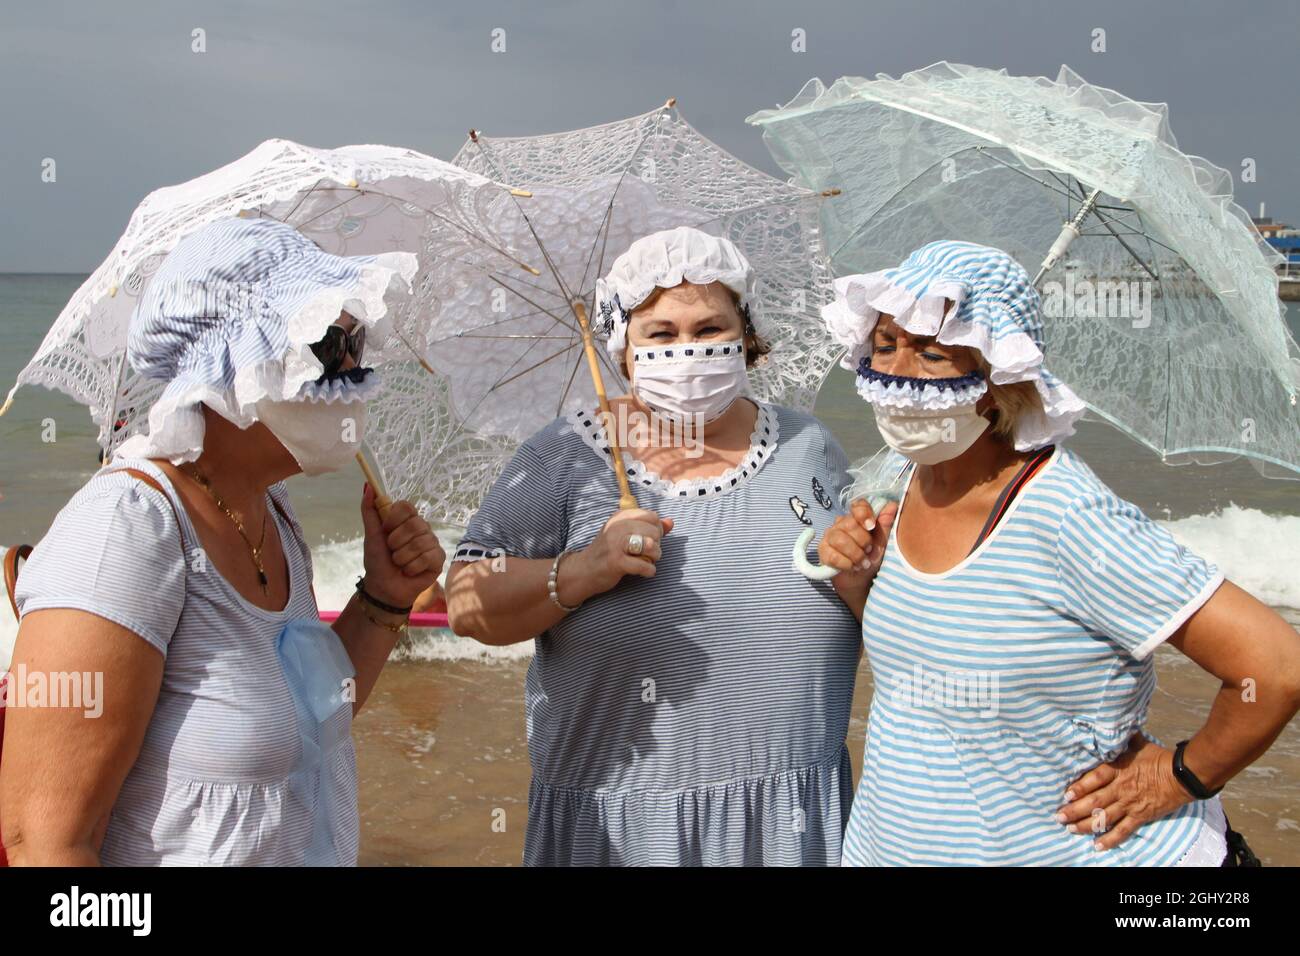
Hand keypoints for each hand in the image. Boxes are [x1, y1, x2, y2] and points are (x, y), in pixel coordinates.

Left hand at [360, 483, 444, 608]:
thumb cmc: (378, 561)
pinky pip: (428, 556)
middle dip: (397, 542)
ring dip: (403, 557)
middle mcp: (422, 528)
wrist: (384, 588)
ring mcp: (432, 543)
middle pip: (415, 524)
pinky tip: (410, 571)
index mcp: (406, 520)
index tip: (385, 531)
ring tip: (399, 564)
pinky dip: (413, 567)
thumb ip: (369, 511)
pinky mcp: (438, 558)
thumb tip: (367, 486)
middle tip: (392, 552)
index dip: (394, 519)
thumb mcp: (371, 535)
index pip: (406, 506)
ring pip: (421, 542)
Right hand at [566, 507, 673, 601]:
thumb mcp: (625, 534)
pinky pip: (644, 565)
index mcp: (620, 517)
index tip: (649, 539)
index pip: (651, 516)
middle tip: (648, 553)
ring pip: (650, 545)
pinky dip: (649, 570)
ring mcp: (615, 544)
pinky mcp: (616, 562)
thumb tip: (671, 522)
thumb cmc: (608, 552)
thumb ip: (649, 527)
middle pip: (654, 531)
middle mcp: (617, 527)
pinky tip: (645, 571)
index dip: (657, 529)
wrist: (583, 571)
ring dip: (655, 556)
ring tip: (648, 561)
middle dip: (657, 545)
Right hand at [819, 498, 897, 601]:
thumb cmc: (871, 559)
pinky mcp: (822, 551)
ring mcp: (829, 537)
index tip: (871, 526)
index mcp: (857, 519)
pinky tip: (851, 567)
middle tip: (868, 552)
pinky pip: (832, 555)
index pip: (857, 506)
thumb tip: (892, 505)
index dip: (864, 513)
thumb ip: (885, 525)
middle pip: (849, 524)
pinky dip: (845, 563)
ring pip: (840, 539)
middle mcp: (840, 524)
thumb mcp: (882, 544)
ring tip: (862, 563)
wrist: (861, 581)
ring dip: (855, 554)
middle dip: (863, 541)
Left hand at [1055, 732, 1192, 851]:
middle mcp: (1121, 789)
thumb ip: (1121, 737)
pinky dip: (1111, 839)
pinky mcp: (1141, 816)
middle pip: (1095, 802)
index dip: (1079, 788)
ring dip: (1086, 825)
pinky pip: (1124, 830)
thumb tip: (1112, 721)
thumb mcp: (1137, 743)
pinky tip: (1098, 846)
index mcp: (1118, 770)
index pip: (1094, 779)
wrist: (1183, 775)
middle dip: (1075, 810)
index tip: (1065, 795)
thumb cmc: (1158, 757)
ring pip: (1105, 818)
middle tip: (1059, 817)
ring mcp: (1130, 804)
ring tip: (1071, 830)